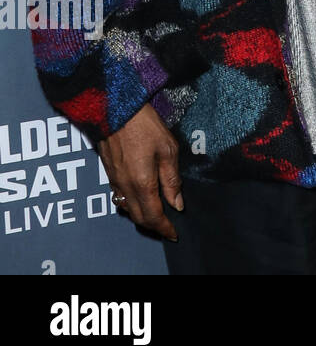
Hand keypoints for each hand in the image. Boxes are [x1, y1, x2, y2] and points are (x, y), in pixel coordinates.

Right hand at [99, 104, 182, 240]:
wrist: (115, 111)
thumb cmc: (145, 126)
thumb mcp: (167, 150)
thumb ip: (171, 179)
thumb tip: (177, 204)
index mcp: (142, 183)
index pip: (153, 216)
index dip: (164, 228)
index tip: (174, 234)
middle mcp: (125, 187)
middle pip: (138, 217)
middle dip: (154, 225)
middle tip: (167, 227)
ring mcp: (114, 181)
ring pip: (127, 209)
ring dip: (142, 216)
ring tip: (157, 214)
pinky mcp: (109, 173)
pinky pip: (120, 198)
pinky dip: (132, 205)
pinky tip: (142, 197)